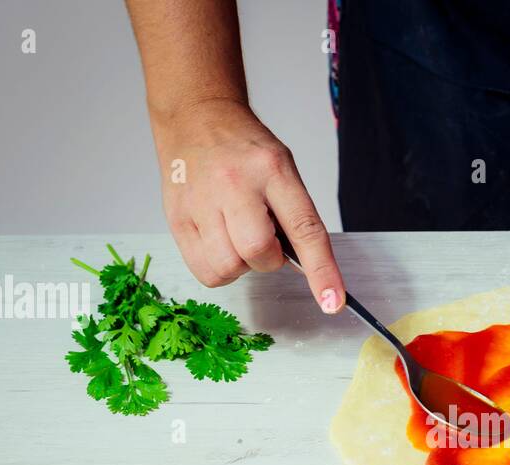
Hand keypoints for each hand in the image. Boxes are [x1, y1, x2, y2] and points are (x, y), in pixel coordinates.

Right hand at [152, 97, 344, 310]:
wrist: (196, 117)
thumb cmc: (244, 149)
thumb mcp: (282, 168)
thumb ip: (294, 215)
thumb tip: (305, 268)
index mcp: (273, 170)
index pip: (304, 229)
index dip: (322, 271)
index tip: (333, 302)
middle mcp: (235, 184)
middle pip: (259, 252)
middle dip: (267, 258)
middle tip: (261, 236)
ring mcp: (201, 201)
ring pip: (228, 268)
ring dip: (240, 263)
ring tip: (235, 234)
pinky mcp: (176, 218)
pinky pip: (204, 271)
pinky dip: (217, 268)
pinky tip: (218, 241)